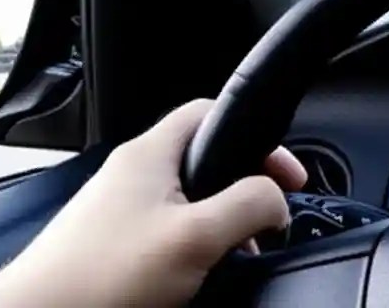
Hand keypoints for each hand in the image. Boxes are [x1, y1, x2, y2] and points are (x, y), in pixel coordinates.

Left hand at [0, 99, 306, 307]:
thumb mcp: (195, 235)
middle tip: (266, 222)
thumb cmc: (100, 278)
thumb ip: (248, 205)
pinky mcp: (110, 245)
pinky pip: (166, 233)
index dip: (259, 136)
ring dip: (221, 225)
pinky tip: (198, 277)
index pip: (212, 111)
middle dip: (244, 191)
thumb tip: (277, 199)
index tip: (288, 175)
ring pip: (188, 202)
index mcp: (150, 154)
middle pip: (206, 162)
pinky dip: (193, 248)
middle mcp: (131, 174)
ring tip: (235, 256)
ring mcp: (118, 210)